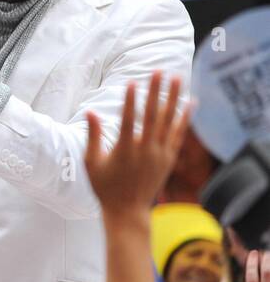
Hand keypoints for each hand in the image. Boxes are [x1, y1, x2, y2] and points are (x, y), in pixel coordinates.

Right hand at [84, 72, 189, 218]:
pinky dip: (184, 118)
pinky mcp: (169, 159)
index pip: (129, 119)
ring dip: (173, 98)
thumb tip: (90, 113)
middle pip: (152, 115)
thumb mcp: (91, 163)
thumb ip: (93, 136)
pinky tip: (190, 103)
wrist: (128, 210)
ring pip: (168, 121)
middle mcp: (145, 150)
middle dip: (156, 91)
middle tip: (159, 71)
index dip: (130, 100)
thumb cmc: (104, 187)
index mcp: (125, 150)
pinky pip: (178, 134)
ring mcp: (160, 154)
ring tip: (177, 79)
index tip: (132, 82)